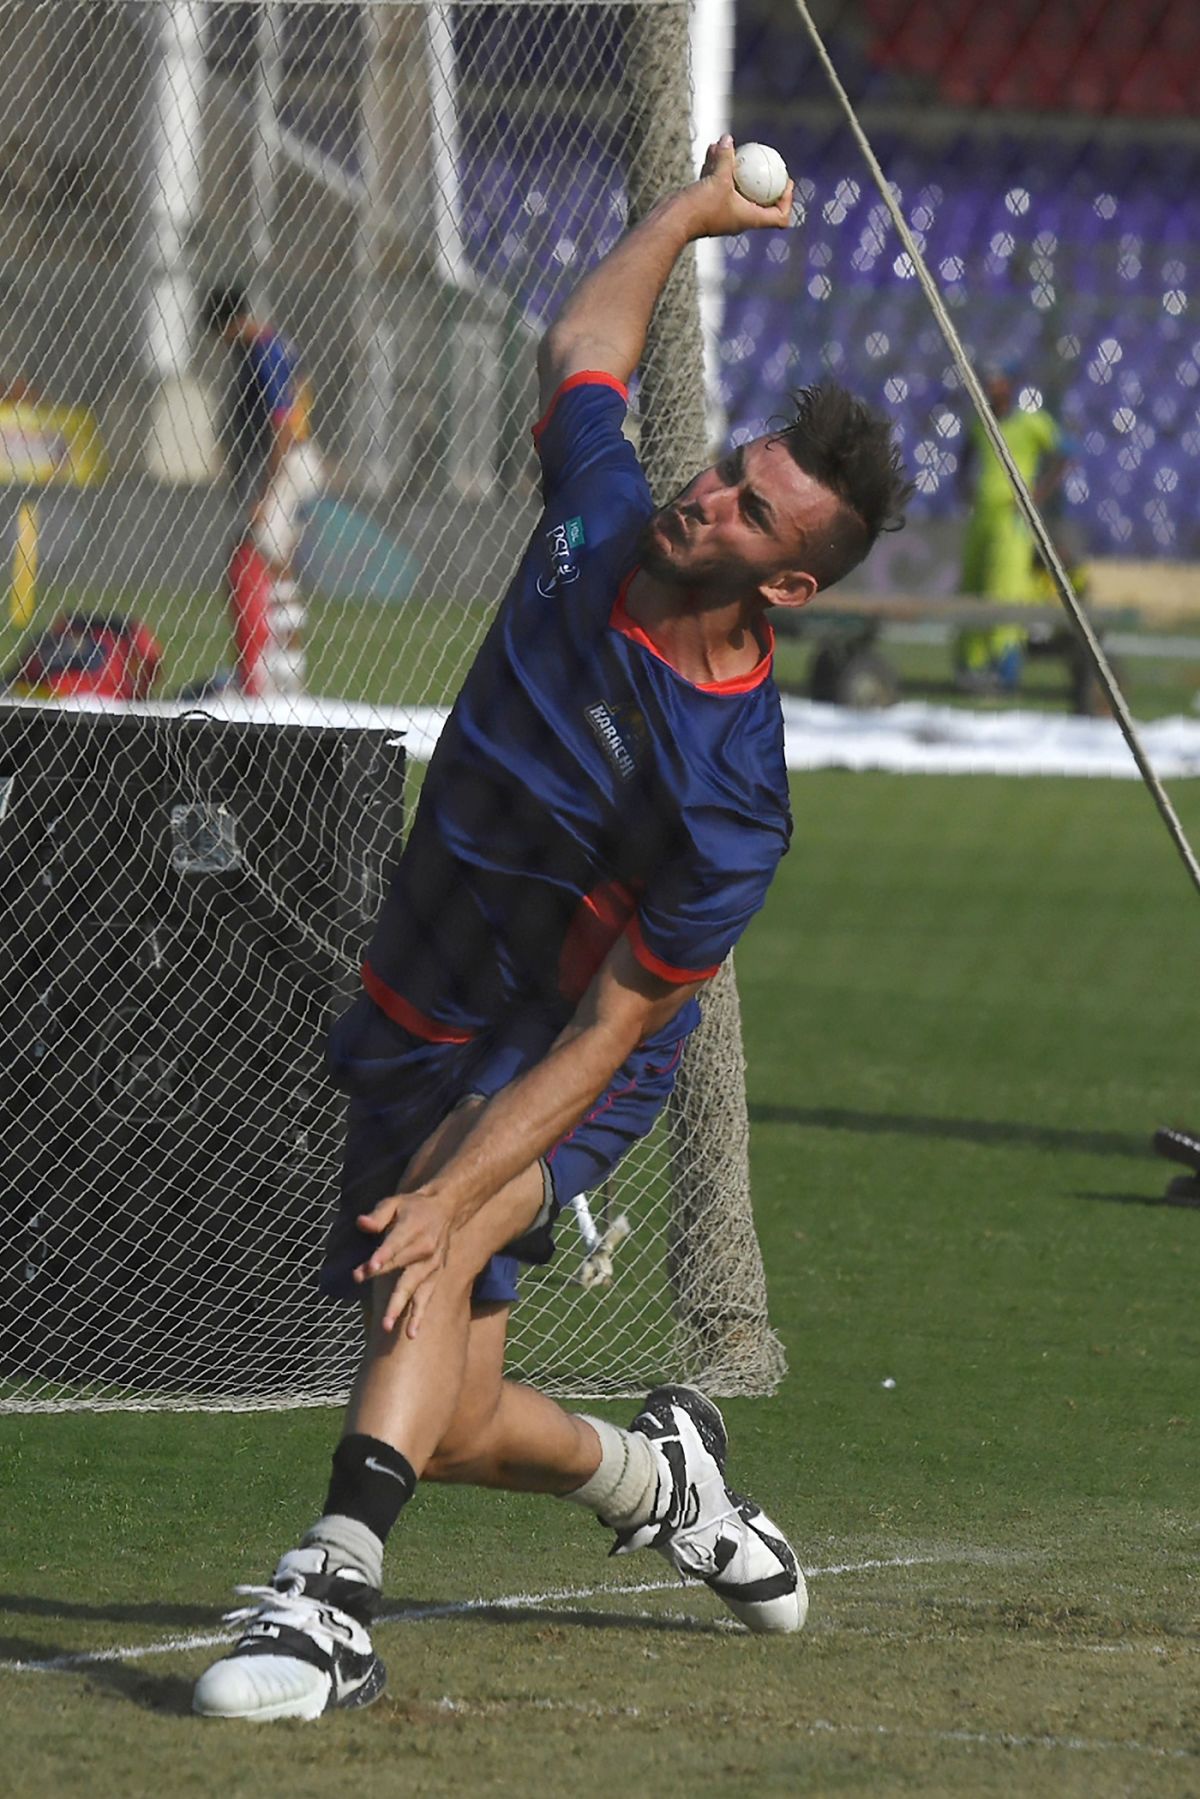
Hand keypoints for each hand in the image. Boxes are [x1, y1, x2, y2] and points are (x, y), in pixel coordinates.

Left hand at [352, 1189, 453, 1335]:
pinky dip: (419, 1314)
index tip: (368, 1269)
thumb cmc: (412, 1207)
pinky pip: (426, 1297)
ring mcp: (431, 1265)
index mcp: (412, 1228)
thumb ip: (377, 1215)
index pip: (395, 1244)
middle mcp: (424, 1249)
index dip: (382, 1256)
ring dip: (401, 1306)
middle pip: (403, 1269)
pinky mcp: (435, 1275)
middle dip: (385, 1285)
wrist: (445, 1209)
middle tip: (370, 1299)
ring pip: (414, 1288)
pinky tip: (411, 1333)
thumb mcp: (394, 1203)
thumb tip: (361, 1223)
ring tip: (388, 1326)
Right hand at [689, 134, 793, 238]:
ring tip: (734, 148)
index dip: (787, 201)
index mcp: (749, 218)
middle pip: (762, 203)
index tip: (786, 182)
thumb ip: (726, 159)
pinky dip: (718, 167)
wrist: (673, 221)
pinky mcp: (708, 204)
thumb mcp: (718, 179)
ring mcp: (723, 211)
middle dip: (766, 183)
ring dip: (738, 170)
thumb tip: (728, 138)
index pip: (778, 216)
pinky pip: (718, 183)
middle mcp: (739, 217)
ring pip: (736, 188)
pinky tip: (714, 148)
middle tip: (770, 163)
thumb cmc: (700, 207)